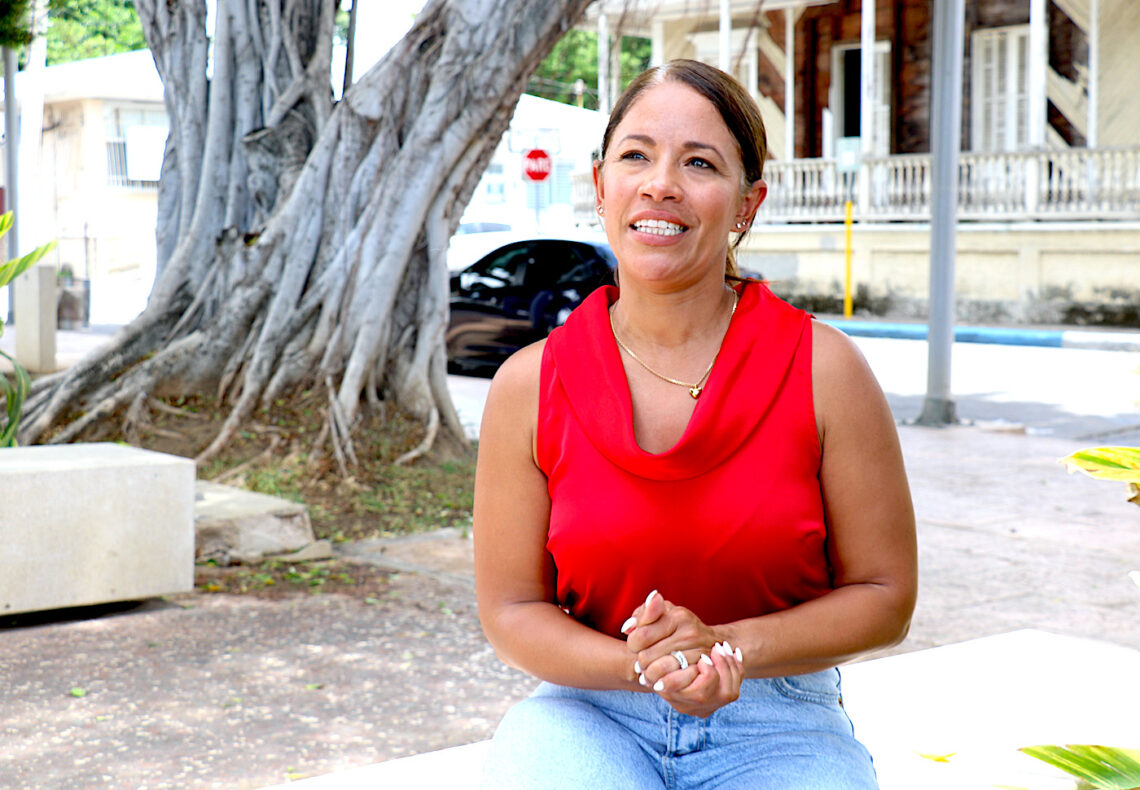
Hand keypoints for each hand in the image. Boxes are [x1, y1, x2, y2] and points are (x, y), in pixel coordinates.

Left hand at [621, 590, 744, 716]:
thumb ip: (643, 615)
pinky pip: (673, 683)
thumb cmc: (678, 626)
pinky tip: (660, 682)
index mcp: (678, 616)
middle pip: (647, 657)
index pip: (640, 636)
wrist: (712, 642)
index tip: (637, 647)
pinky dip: (662, 684)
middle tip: (641, 664)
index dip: (633, 645)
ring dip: (649, 675)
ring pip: (658, 671)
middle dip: (640, 662)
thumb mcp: (662, 613)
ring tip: (648, 674)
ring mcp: (699, 652)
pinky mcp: (703, 671)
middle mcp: (690, 633)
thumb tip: (627, 628)